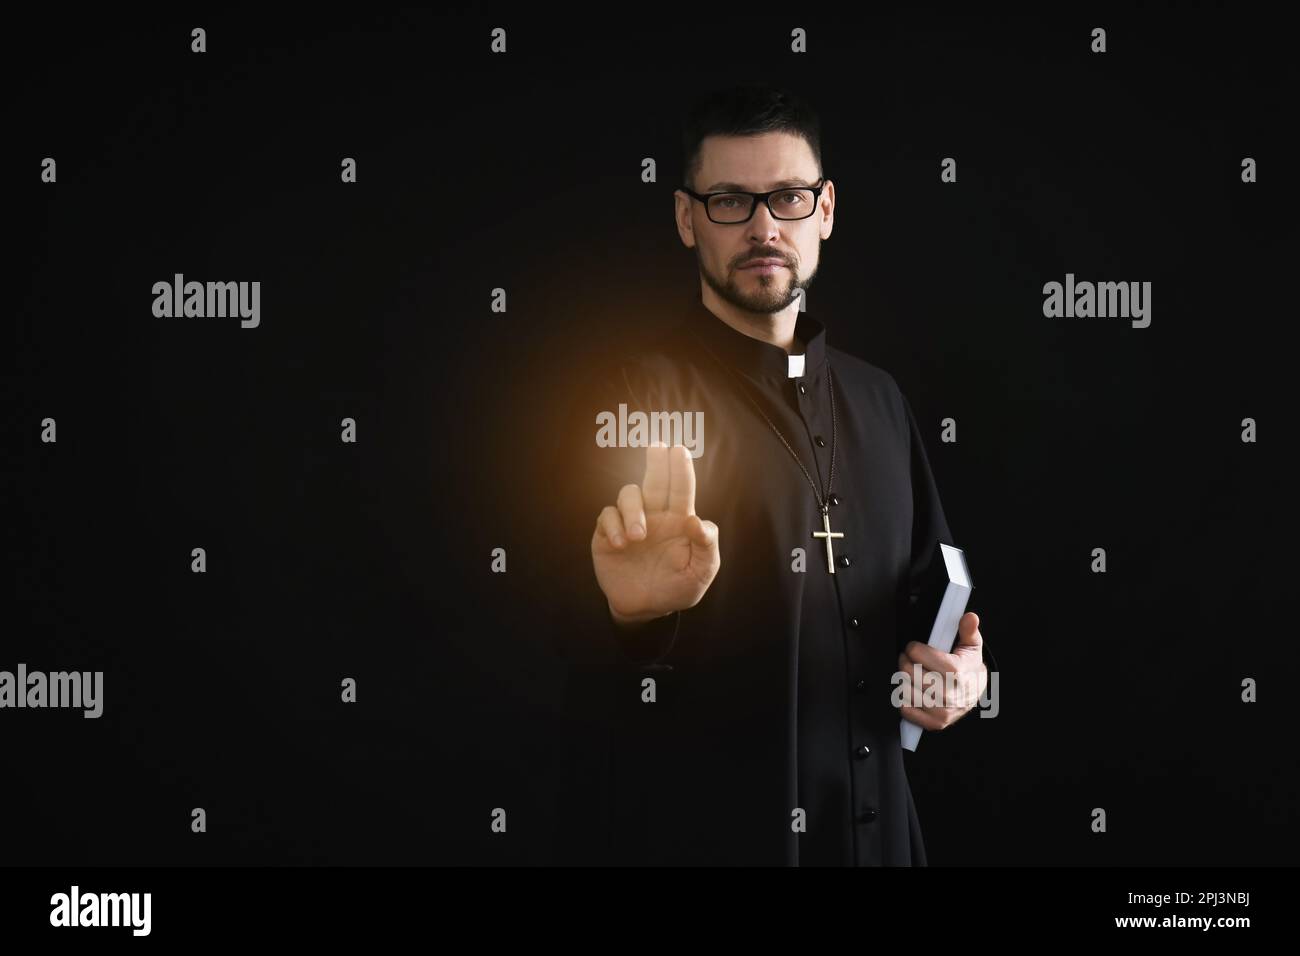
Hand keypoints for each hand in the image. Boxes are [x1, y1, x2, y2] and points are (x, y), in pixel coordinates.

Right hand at [591, 443, 720, 625]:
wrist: (647, 609)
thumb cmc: (678, 586)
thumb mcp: (702, 571)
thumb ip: (707, 545)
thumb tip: (695, 519)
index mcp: (679, 519)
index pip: (681, 488)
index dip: (680, 469)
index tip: (679, 451)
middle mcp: (655, 515)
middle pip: (654, 480)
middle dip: (656, 462)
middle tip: (657, 447)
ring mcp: (630, 523)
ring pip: (628, 495)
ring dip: (633, 510)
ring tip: (639, 536)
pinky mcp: (608, 535)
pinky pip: (606, 517)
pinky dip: (613, 526)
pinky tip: (622, 544)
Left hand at [896, 611, 987, 729]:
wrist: (975, 694)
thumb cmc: (969, 669)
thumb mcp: (971, 647)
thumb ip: (968, 630)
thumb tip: (970, 617)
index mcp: (957, 672)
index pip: (917, 653)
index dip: (913, 647)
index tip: (915, 648)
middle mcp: (949, 694)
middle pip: (907, 671)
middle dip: (905, 661)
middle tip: (910, 660)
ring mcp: (941, 711)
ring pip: (903, 689)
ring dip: (903, 679)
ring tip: (912, 674)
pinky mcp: (934, 723)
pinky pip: (905, 708)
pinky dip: (905, 698)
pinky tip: (914, 691)